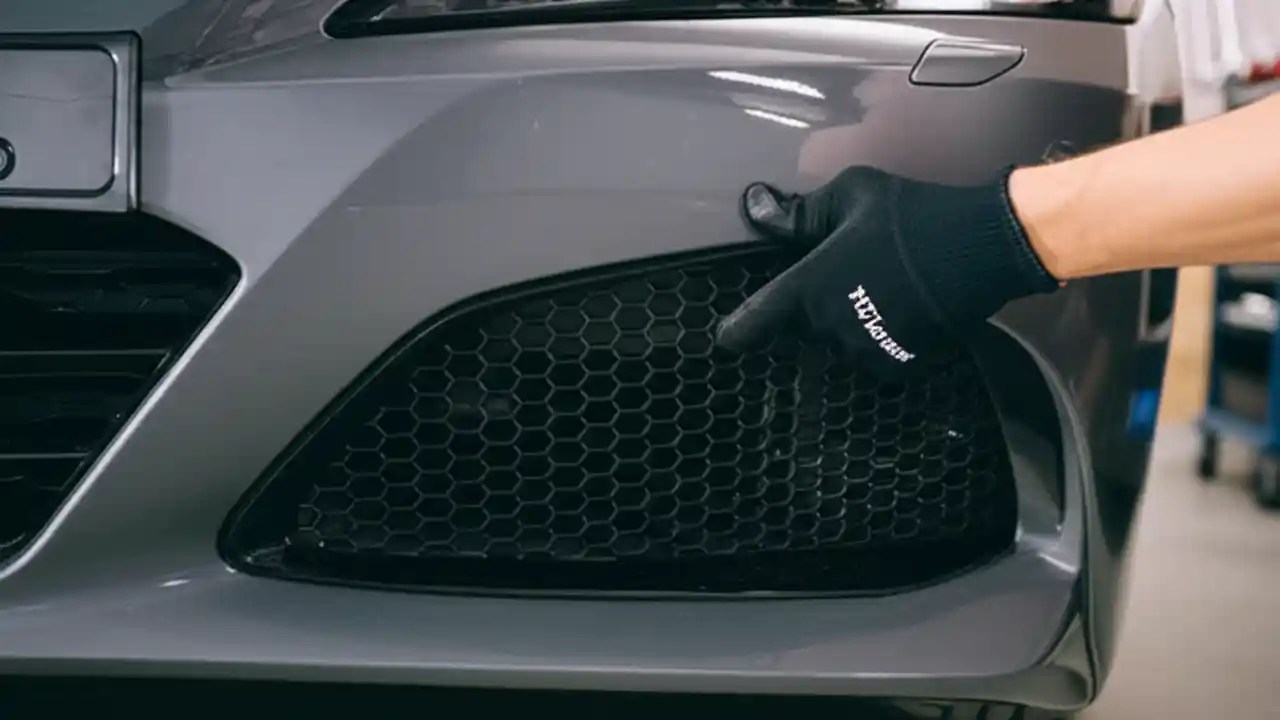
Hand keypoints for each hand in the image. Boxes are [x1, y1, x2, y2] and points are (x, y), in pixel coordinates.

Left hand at [714, 165, 1060, 376]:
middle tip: (847, 272)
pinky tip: (902, 306)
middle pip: (802, 327)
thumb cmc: (909, 216)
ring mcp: (865, 352)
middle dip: (814, 306)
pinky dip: (880, 337)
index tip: (727, 335)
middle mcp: (829, 329)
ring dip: (848, 322)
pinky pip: (874, 355)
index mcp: (807, 289)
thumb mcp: (848, 195)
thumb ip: (795, 213)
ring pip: (839, 341)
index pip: (751, 325)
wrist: (981, 248)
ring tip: (881, 285)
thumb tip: (755, 206)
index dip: (735, 331)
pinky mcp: (899, 366)